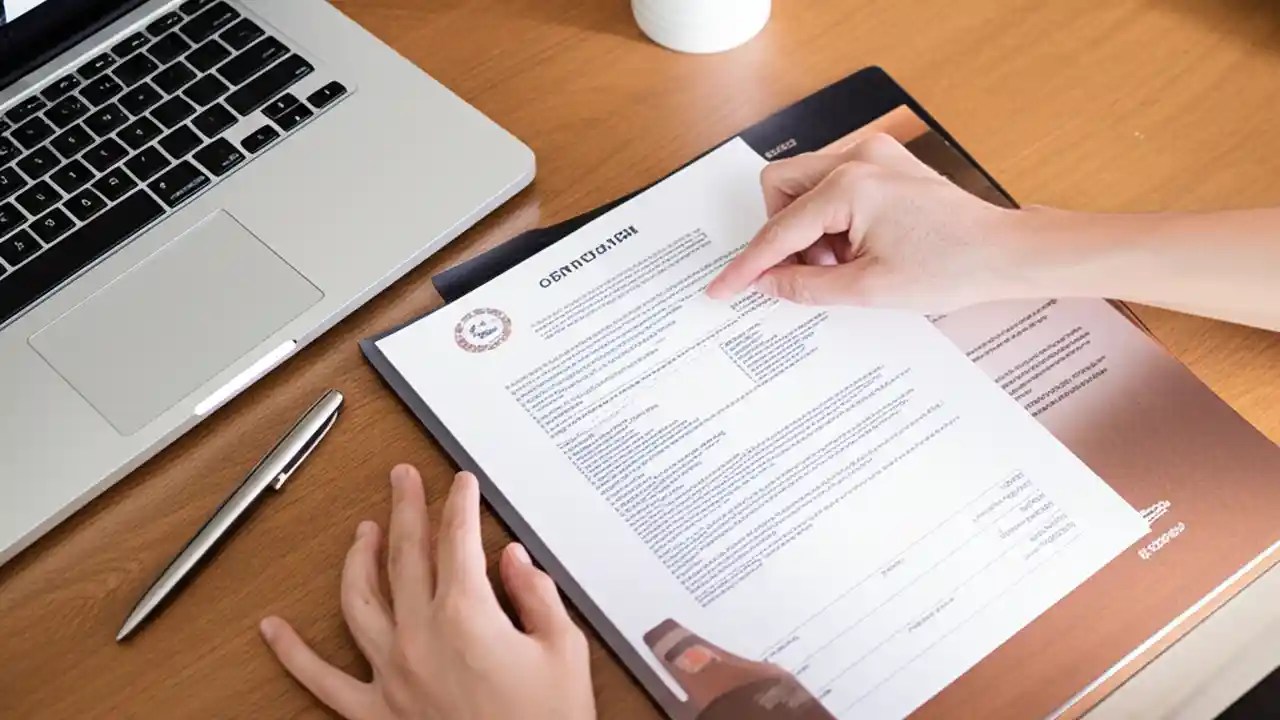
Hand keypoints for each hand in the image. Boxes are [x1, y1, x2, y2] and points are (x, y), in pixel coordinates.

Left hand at [259, 465, 595, 719]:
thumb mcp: (564, 650)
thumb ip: (537, 595)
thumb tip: (514, 561)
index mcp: (467, 615)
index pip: (458, 540)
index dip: (459, 505)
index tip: (461, 487)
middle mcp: (421, 637)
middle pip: (405, 555)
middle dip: (405, 509)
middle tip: (401, 479)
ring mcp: (393, 674)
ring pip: (360, 600)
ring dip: (358, 558)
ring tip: (363, 531)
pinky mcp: (378, 712)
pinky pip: (323, 680)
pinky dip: (293, 654)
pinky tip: (274, 630)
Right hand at [707, 133, 1029, 312]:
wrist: (1005, 253)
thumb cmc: (952, 267)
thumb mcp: (868, 289)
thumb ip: (806, 286)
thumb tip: (767, 283)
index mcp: (849, 186)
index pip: (778, 231)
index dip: (748, 266)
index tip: (723, 288)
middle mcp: (857, 158)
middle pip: (780, 189)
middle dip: (783, 235)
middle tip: (811, 272)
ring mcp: (873, 156)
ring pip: (804, 187)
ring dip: (810, 231)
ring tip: (846, 265)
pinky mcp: (885, 164)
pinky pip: (833, 186)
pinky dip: (833, 220)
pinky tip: (859, 249)